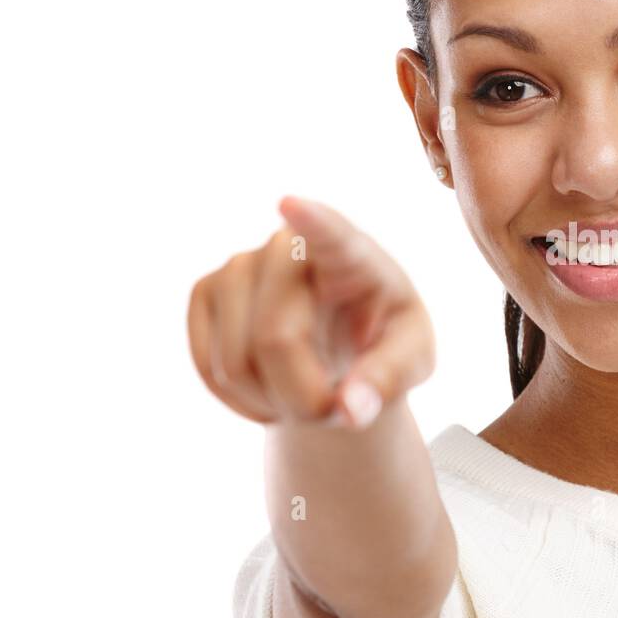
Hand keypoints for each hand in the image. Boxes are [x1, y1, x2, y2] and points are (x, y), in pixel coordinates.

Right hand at [186, 196, 435, 428]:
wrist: (343, 348)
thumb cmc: (386, 343)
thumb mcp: (412, 361)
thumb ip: (389, 381)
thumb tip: (351, 410)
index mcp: (354, 254)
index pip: (331, 235)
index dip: (311, 223)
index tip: (291, 206)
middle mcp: (289, 246)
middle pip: (276, 337)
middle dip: (305, 397)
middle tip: (336, 410)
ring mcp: (240, 264)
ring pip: (235, 362)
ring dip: (274, 404)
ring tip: (308, 395)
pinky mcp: (206, 291)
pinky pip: (208, 367)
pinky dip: (242, 401)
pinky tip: (272, 392)